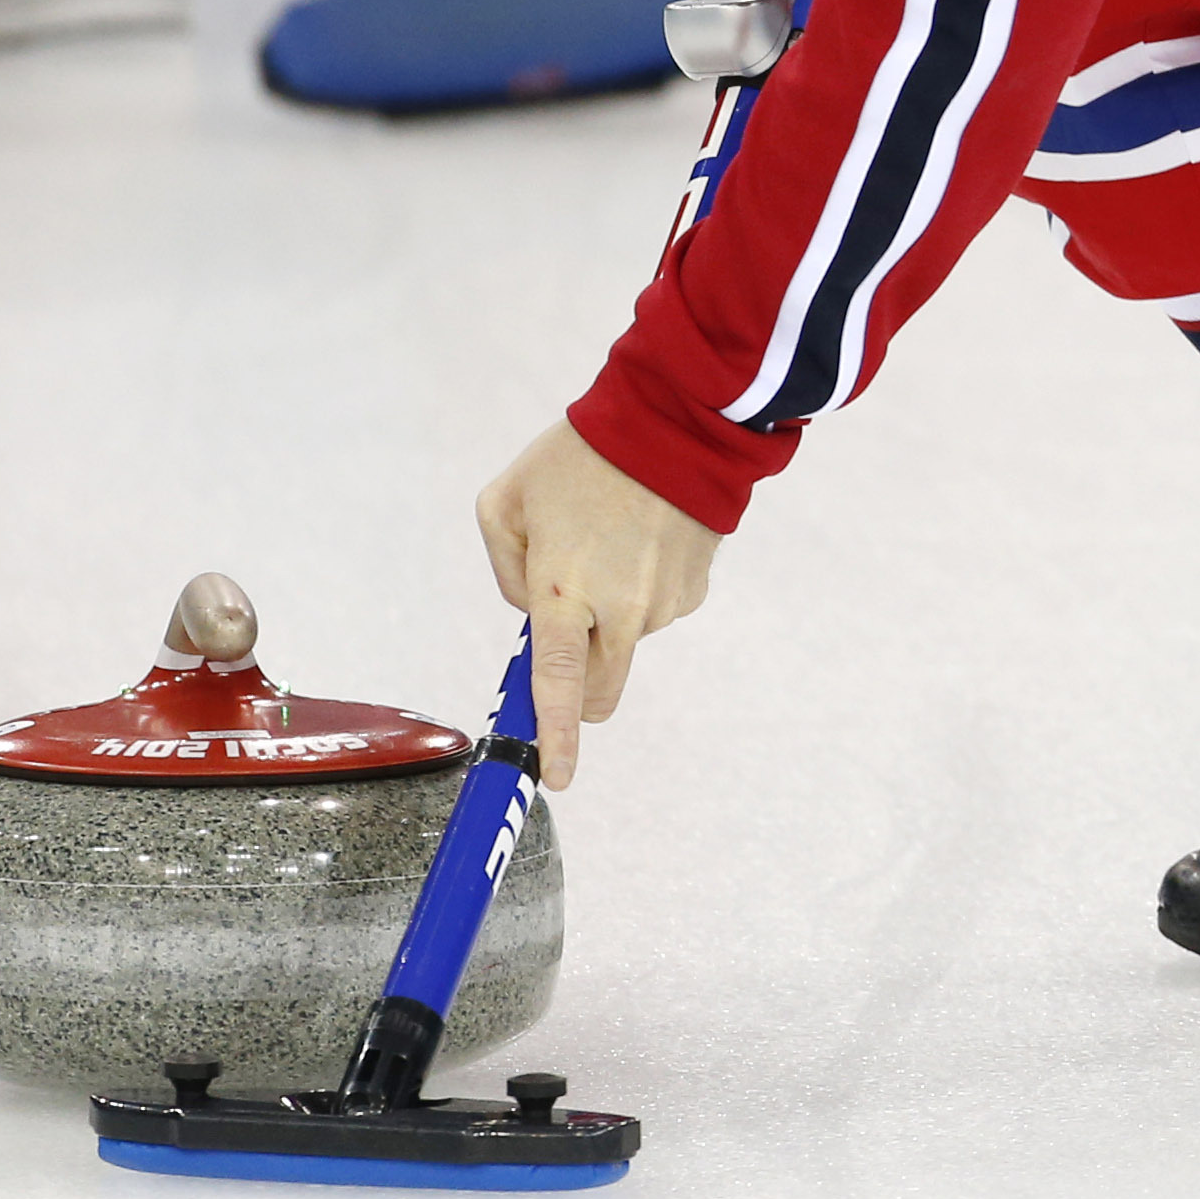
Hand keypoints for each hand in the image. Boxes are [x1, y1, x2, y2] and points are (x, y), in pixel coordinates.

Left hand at [474, 421, 716, 786]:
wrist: (675, 420)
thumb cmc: (579, 455)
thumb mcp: (505, 501)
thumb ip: (506, 570)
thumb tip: (532, 611)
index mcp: (564, 590)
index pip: (557, 686)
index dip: (555, 738)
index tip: (555, 778)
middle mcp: (619, 610)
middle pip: (598, 691)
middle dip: (577, 686)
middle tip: (565, 629)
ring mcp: (663, 605)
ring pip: (624, 643)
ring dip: (609, 615)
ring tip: (607, 540)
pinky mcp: (694, 591)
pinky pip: (656, 611)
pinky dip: (641, 590)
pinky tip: (640, 538)